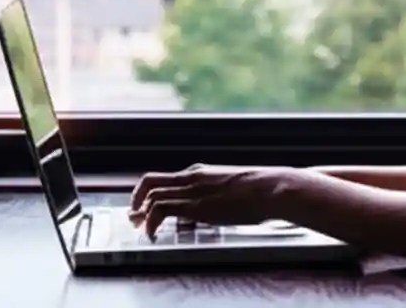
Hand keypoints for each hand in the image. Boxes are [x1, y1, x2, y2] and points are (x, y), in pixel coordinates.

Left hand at [129, 163, 288, 240]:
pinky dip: (151, 221)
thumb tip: (219, 207)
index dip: (150, 191)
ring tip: (141, 228)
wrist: (272, 188)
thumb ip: (220, 195)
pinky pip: (161, 209)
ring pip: (152, 194)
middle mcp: (192, 177)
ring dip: (141, 212)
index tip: (144, 205)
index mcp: (201, 172)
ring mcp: (192, 190)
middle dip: (137, 199)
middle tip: (134, 216)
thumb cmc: (262, 190)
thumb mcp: (235, 189)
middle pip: (151, 180)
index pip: (166, 178)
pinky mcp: (195, 205)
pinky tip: (153, 233)